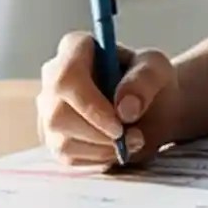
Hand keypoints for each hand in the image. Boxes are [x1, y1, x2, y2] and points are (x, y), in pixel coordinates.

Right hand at [36, 32, 182, 167]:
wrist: (152, 107)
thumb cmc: (150, 80)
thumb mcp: (157, 69)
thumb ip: (144, 80)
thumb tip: (124, 108)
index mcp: (74, 49)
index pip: (66, 76)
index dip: (89, 104)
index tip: (119, 122)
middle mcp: (53, 78)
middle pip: (58, 114)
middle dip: (100, 133)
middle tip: (134, 136)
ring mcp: (49, 110)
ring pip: (62, 139)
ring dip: (104, 147)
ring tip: (134, 139)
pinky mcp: (55, 137)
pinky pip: (69, 156)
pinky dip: (99, 158)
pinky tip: (118, 147)